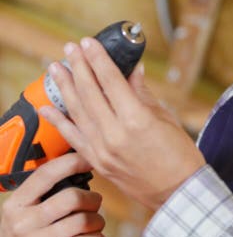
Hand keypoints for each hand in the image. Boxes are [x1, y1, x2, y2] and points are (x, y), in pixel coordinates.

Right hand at [0, 153, 104, 236]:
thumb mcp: (19, 219)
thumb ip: (39, 199)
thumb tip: (72, 175)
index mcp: (15, 205)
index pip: (46, 174)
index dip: (72, 162)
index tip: (88, 161)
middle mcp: (21, 222)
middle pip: (72, 197)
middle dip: (93, 200)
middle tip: (94, 206)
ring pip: (82, 221)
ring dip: (97, 223)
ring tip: (95, 226)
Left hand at [39, 37, 205, 211]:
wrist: (178, 193)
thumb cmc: (180, 156)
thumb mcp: (166, 119)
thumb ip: (143, 94)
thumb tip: (132, 72)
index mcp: (137, 119)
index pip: (111, 81)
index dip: (98, 59)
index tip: (89, 43)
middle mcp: (115, 134)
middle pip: (90, 93)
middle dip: (78, 67)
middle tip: (70, 49)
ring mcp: (102, 150)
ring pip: (77, 112)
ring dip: (64, 88)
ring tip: (56, 68)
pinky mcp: (97, 163)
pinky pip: (73, 137)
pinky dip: (59, 121)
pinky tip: (48, 107)